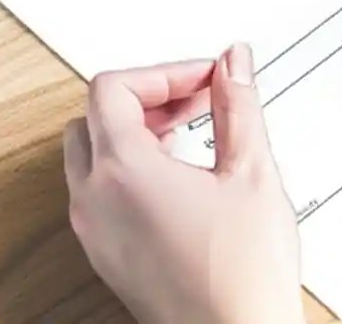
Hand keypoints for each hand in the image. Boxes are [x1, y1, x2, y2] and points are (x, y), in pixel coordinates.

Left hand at [63, 43, 304, 323]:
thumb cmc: (242, 277)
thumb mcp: (251, 173)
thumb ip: (239, 106)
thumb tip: (235, 63)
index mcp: (124, 172)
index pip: (113, 88)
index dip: (162, 72)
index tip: (203, 77)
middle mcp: (95, 201)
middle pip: (95, 117)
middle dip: (146, 98)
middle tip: (196, 98)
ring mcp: (94, 232)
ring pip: (90, 155)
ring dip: (133, 133)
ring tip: (188, 134)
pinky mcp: (105, 255)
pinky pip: (97, 193)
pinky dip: (128, 169)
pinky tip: (177, 177)